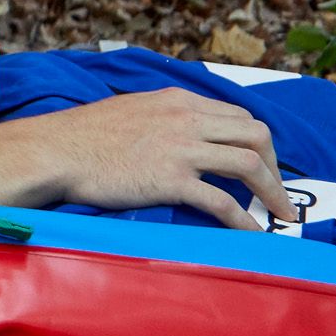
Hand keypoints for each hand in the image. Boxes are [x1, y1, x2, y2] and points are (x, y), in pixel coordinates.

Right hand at [0, 89, 294, 230]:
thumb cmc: (83, 134)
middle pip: (255, 134)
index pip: (238, 115)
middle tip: (276, 192)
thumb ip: (163, 117)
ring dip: (272, 192)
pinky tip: (253, 235)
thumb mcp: (131, 109)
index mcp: (178, 100)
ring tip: (279, 214)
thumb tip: (181, 135)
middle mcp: (187, 118)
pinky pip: (222, 201)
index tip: (263, 165)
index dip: (259, 143)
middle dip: (274, 165)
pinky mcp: (170, 179)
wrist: (56, 150)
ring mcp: (180, 148)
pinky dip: (245, 220)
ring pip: (248, 164)